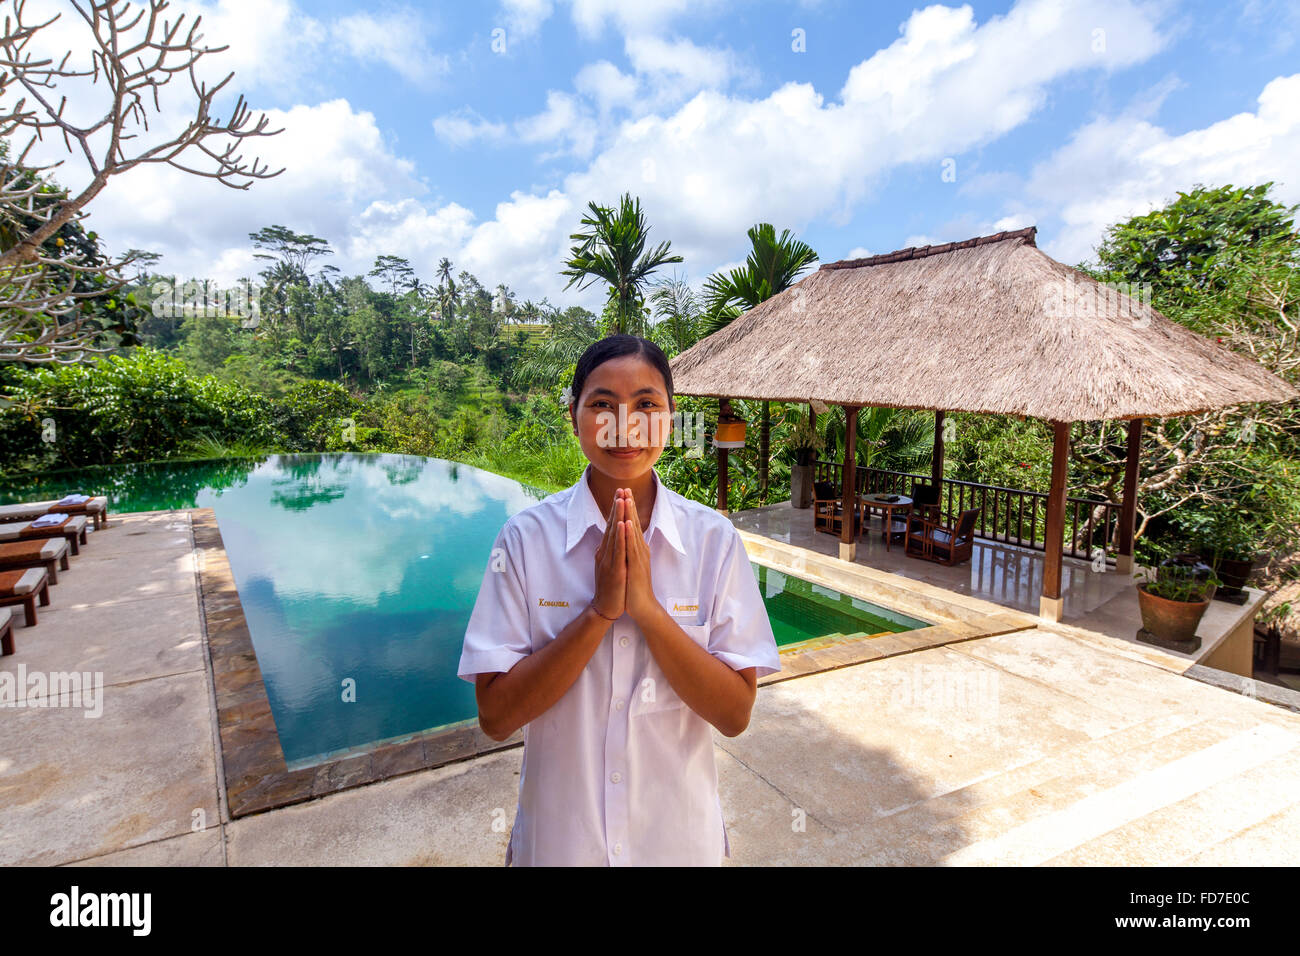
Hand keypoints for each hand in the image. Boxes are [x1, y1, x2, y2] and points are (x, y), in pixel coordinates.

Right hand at [592, 490, 626, 619]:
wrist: (606, 608)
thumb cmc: (611, 588)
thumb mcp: (610, 565)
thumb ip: (611, 551)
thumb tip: (613, 539)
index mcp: (605, 551)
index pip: (611, 526)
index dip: (615, 510)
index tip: (620, 494)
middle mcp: (605, 552)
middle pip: (611, 526)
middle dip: (616, 507)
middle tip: (620, 489)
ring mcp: (608, 560)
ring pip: (614, 534)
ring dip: (618, 516)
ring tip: (621, 499)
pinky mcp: (614, 569)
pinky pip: (618, 550)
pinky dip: (620, 536)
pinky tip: (622, 524)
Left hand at [622, 488, 656, 623]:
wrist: (642, 606)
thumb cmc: (634, 586)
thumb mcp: (631, 564)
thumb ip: (629, 551)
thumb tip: (626, 540)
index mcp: (637, 549)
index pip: (631, 524)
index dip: (628, 508)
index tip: (623, 493)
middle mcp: (640, 550)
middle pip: (634, 523)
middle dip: (629, 505)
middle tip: (625, 487)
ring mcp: (638, 557)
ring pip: (633, 532)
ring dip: (629, 514)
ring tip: (626, 498)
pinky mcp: (635, 566)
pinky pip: (631, 547)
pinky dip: (629, 534)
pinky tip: (627, 523)